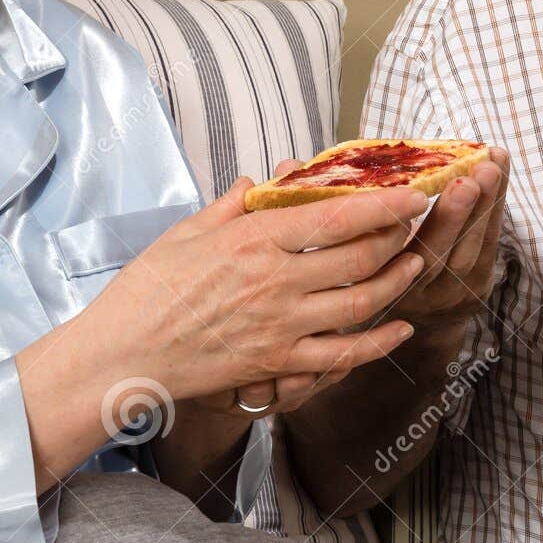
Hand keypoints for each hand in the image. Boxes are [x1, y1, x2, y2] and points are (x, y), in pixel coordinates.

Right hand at [85, 178, 429, 404]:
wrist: (125, 353)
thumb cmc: (148, 289)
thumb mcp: (188, 231)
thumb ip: (234, 205)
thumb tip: (265, 180)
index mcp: (254, 239)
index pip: (337, 216)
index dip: (385, 203)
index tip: (413, 192)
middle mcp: (276, 280)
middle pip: (360, 255)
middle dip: (399, 236)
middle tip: (417, 223)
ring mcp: (281, 325)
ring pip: (361, 302)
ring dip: (398, 281)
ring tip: (416, 263)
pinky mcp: (278, 362)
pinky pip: (343, 355)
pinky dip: (379, 344)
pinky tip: (401, 330)